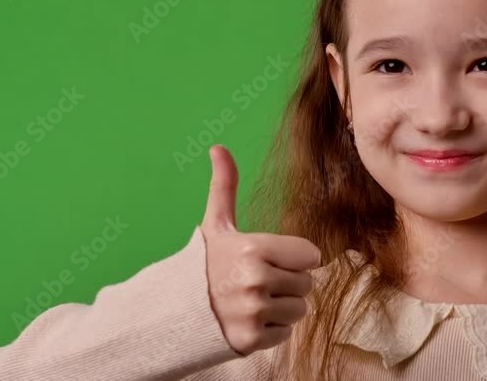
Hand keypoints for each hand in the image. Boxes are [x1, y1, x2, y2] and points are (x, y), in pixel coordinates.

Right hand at [200, 144, 320, 355]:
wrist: (175, 311)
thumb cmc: (205, 264)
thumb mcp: (216, 225)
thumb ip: (224, 186)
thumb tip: (218, 146)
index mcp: (254, 248)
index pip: (311, 256)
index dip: (294, 258)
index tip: (270, 259)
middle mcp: (255, 280)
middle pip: (307, 284)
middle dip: (287, 283)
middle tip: (257, 282)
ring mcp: (253, 312)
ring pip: (299, 310)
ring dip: (281, 308)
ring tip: (253, 301)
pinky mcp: (251, 339)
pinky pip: (285, 333)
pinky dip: (270, 330)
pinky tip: (248, 320)